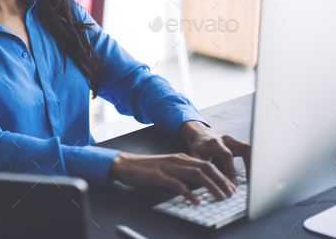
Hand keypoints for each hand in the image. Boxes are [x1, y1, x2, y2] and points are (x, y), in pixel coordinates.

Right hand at [107, 152, 236, 204]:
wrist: (126, 165)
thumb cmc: (147, 168)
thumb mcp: (168, 167)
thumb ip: (183, 172)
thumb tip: (199, 184)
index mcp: (181, 157)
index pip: (206, 164)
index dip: (221, 175)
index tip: (230, 186)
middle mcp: (178, 160)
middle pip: (205, 167)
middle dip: (221, 180)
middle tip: (231, 193)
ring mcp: (169, 168)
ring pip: (196, 175)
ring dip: (211, 186)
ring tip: (220, 197)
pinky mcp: (160, 176)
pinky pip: (178, 184)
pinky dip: (189, 193)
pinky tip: (196, 201)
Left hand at [186, 129, 251, 184]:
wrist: (201, 137)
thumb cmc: (199, 148)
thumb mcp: (195, 157)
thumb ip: (201, 168)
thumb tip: (206, 185)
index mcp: (214, 142)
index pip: (226, 155)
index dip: (230, 170)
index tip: (232, 183)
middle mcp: (227, 139)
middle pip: (244, 148)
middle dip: (249, 165)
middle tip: (250, 181)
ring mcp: (235, 140)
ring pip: (251, 148)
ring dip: (255, 163)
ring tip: (255, 178)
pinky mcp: (240, 144)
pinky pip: (251, 151)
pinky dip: (254, 161)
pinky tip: (255, 172)